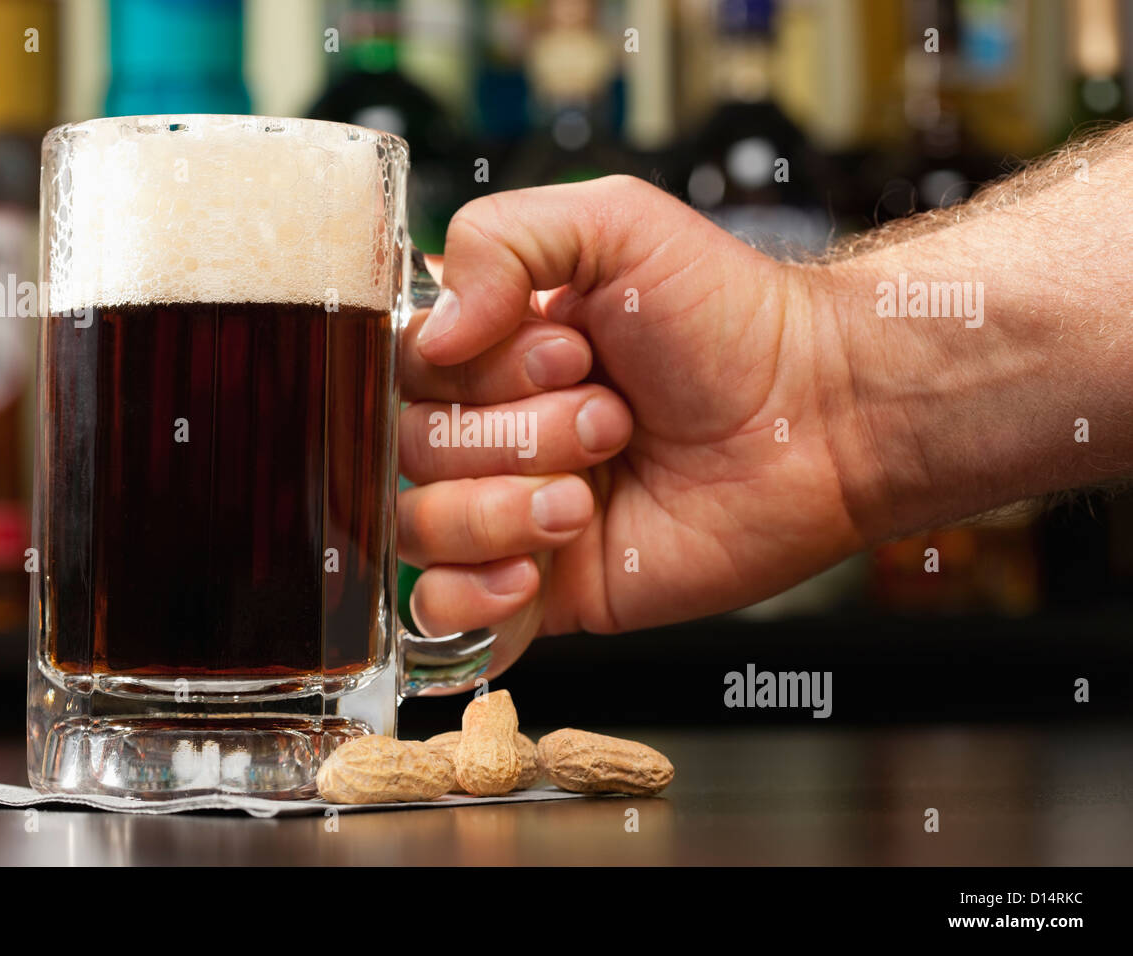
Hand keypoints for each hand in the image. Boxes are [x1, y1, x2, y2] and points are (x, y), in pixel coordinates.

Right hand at [397, 175, 873, 674]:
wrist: (819, 418)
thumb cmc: (729, 318)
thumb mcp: (615, 224)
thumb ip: (497, 240)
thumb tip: (430, 335)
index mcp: (492, 346)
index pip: (406, 367)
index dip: (471, 371)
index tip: (567, 355)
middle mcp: (491, 427)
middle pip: (408, 449)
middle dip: (511, 436)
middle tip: (610, 418)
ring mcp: (511, 509)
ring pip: (419, 527)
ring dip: (500, 509)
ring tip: (589, 495)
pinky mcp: (544, 588)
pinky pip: (445, 611)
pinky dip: (469, 596)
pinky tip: (533, 571)